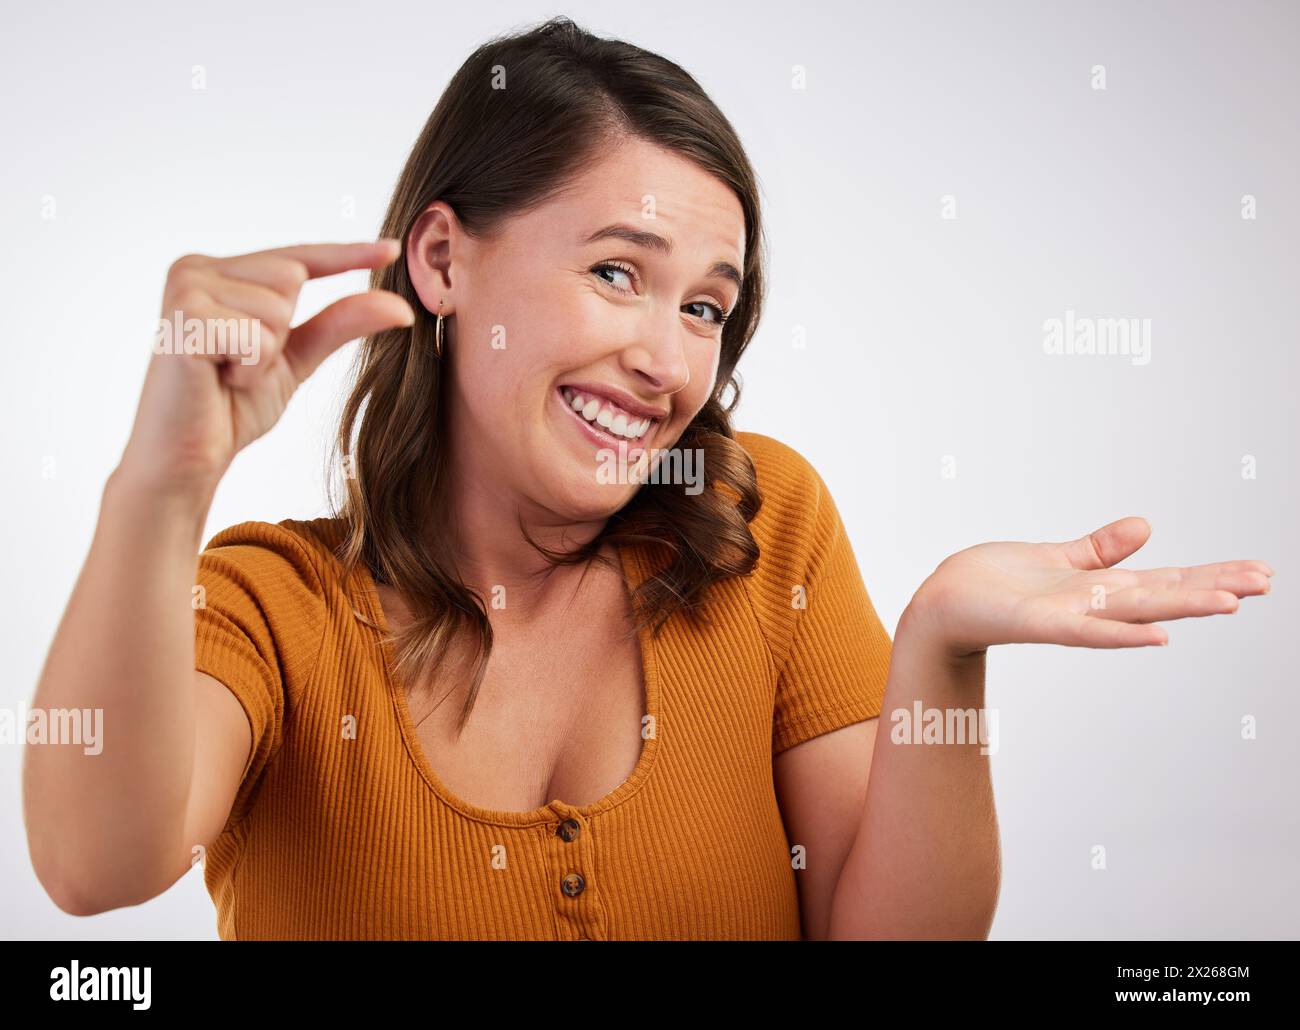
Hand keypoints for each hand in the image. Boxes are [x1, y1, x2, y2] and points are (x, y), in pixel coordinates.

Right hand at [116, 240, 414, 495]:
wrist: (188, 457)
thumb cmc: (232, 406)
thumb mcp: (296, 358)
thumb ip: (341, 324)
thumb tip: (401, 306)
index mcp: (219, 271)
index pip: (296, 257)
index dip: (347, 254)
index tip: (393, 249)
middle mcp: (196, 267)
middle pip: (292, 277)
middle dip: (283, 334)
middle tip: (240, 365)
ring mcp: (185, 287)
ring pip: (278, 308)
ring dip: (264, 356)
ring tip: (225, 373)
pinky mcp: (183, 317)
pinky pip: (257, 338)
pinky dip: (249, 369)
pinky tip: (216, 379)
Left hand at [905, 516, 1273, 657]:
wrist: (942, 602)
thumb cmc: (995, 583)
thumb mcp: (1058, 557)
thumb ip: (1101, 549)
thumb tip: (1147, 526)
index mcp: (1099, 587)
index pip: (1166, 578)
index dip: (1212, 573)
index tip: (1260, 571)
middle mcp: (1091, 604)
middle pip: (1163, 593)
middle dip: (1213, 586)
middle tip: (1266, 582)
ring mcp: (1067, 616)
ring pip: (1134, 610)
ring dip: (1181, 606)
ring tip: (1229, 601)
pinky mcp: (1036, 623)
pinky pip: (1084, 631)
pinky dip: (1120, 633)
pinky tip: (1157, 634)